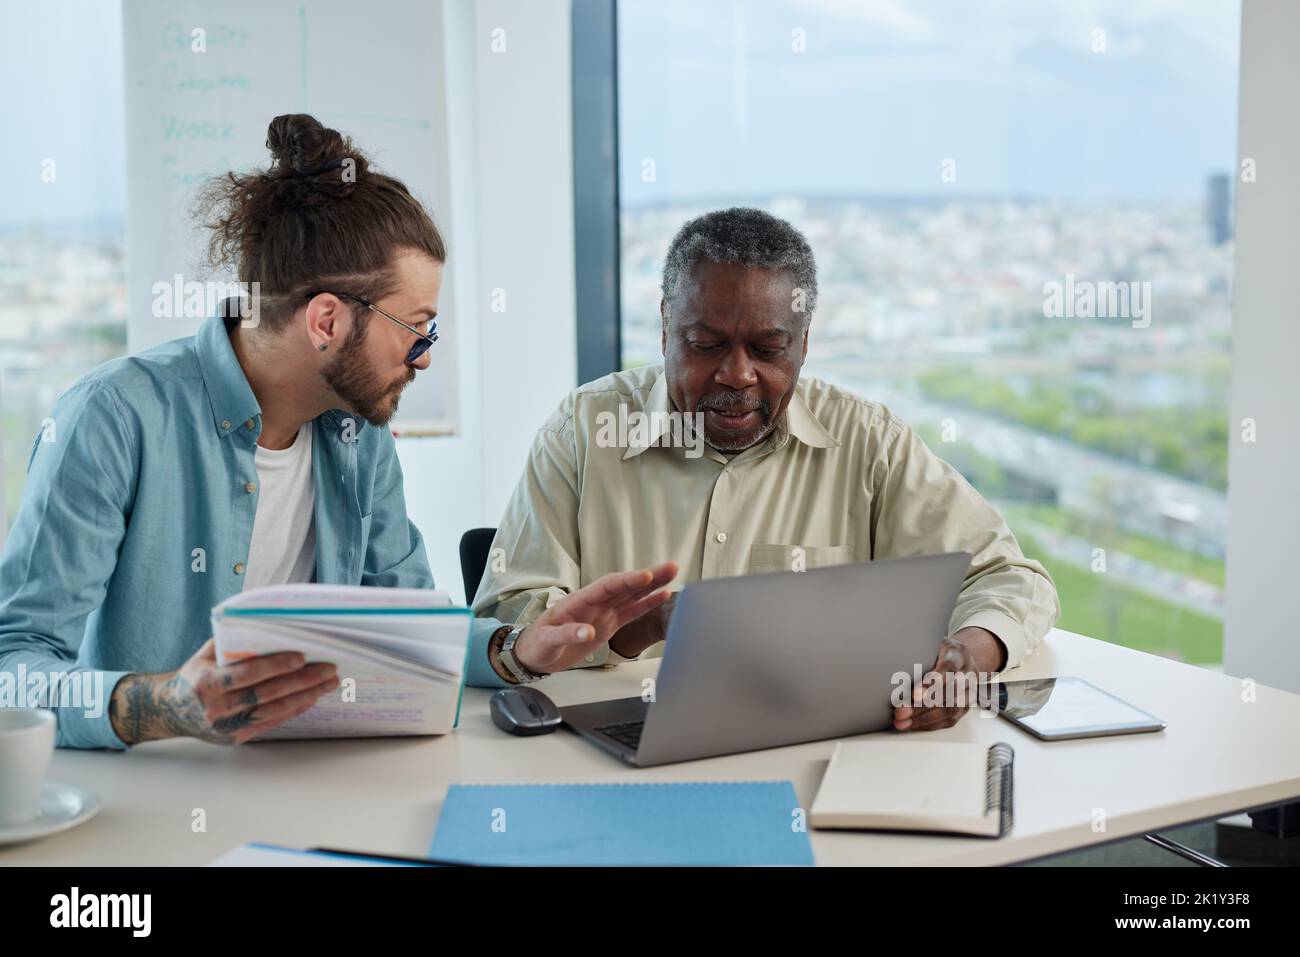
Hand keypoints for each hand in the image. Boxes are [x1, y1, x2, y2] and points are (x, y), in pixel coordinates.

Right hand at [109, 638, 339, 744]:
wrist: (169, 711)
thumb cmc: (194, 675)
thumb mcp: (206, 654)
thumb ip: (233, 642)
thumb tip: (270, 625)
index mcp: (206, 683)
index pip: (247, 674)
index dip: (275, 666)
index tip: (301, 656)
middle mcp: (215, 708)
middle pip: (266, 694)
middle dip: (301, 681)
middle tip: (328, 669)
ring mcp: (225, 727)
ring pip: (273, 711)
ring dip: (305, 696)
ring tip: (327, 683)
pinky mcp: (235, 739)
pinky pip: (270, 723)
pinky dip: (293, 709)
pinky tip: (311, 697)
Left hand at [511, 562, 677, 675]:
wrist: (534, 655)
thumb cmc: (537, 644)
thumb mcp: (547, 641)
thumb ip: (567, 634)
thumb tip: (587, 631)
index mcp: (579, 601)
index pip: (607, 586)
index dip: (627, 581)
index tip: (645, 576)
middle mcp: (594, 603)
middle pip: (625, 586)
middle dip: (648, 576)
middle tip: (670, 567)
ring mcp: (602, 612)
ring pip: (631, 595)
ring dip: (652, 585)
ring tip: (672, 574)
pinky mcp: (607, 624)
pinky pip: (630, 611)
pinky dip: (646, 604)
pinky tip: (661, 596)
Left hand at [892, 626, 1003, 732]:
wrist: (963, 659)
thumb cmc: (940, 651)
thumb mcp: (931, 644)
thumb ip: (919, 652)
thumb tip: (893, 664)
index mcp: (958, 654)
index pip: (948, 668)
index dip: (932, 682)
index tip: (914, 694)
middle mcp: (968, 674)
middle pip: (948, 693)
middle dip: (922, 705)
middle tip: (900, 711)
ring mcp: (969, 692)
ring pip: (950, 709)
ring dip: (923, 718)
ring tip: (902, 721)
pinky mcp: (965, 707)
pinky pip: (949, 720)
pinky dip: (929, 724)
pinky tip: (912, 724)